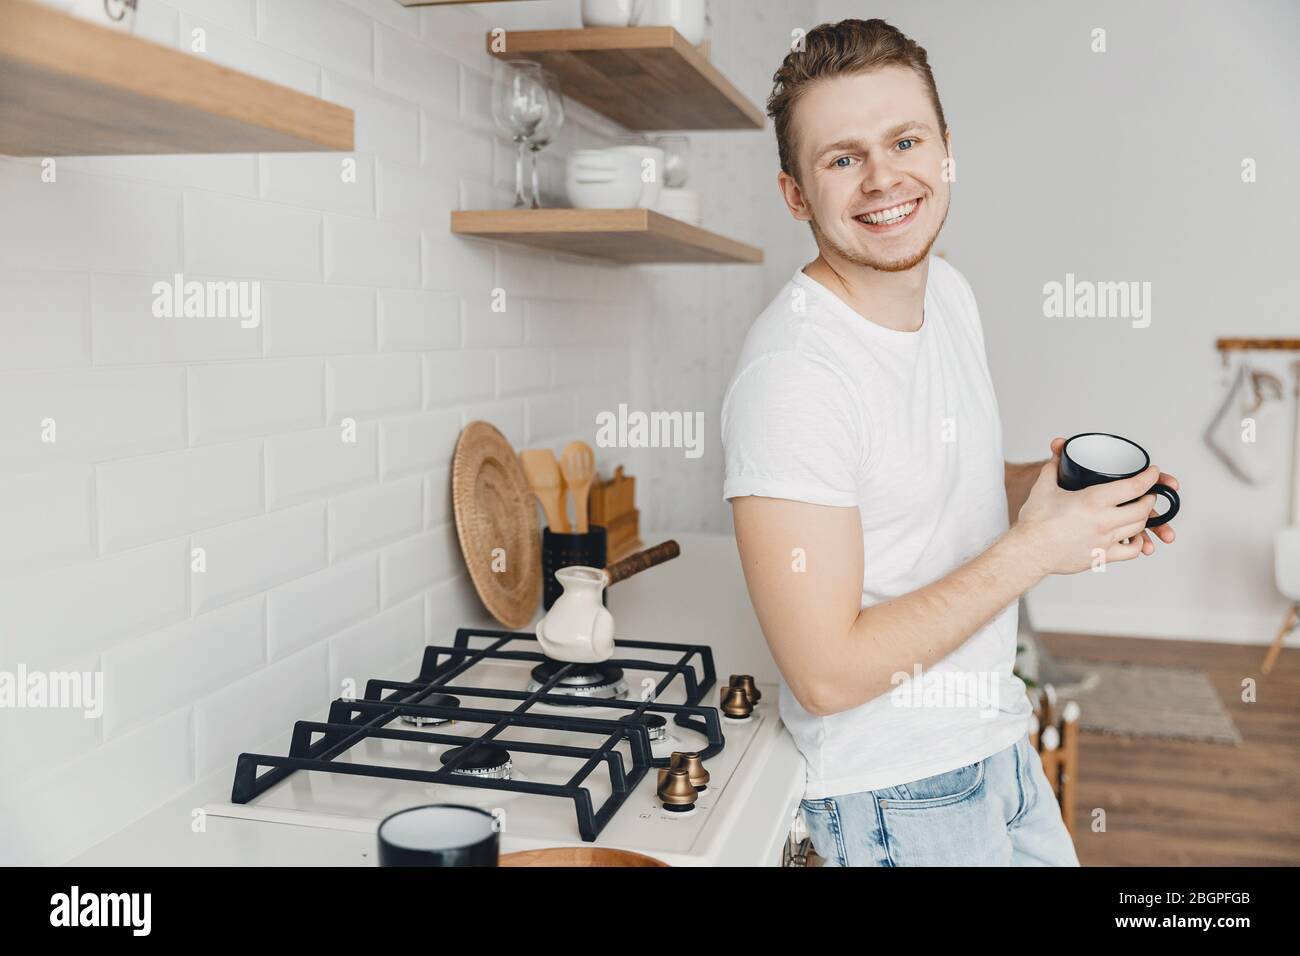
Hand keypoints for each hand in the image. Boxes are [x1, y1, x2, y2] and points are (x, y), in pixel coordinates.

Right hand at [1046, 437, 1177, 557]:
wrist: (1029, 551)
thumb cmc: (1035, 523)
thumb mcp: (1043, 488)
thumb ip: (1053, 468)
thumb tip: (1056, 453)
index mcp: (1094, 500)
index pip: (1135, 486)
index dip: (1150, 478)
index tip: (1153, 472)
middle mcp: (1104, 521)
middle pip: (1143, 508)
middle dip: (1149, 497)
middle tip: (1147, 492)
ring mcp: (1105, 540)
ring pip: (1139, 527)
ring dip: (1144, 517)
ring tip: (1140, 511)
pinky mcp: (1102, 556)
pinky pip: (1131, 550)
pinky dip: (1138, 542)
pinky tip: (1133, 536)